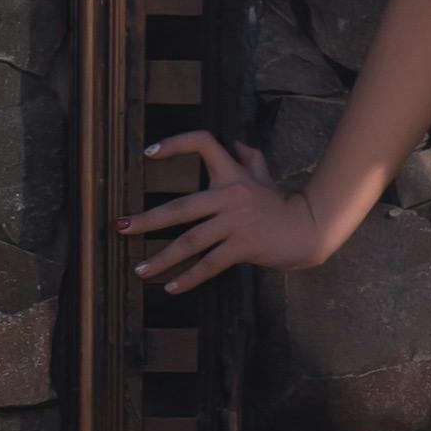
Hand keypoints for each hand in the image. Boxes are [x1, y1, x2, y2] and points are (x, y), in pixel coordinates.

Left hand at [119, 126, 343, 290]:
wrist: (309, 229)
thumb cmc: (282, 204)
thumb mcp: (265, 176)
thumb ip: (249, 158)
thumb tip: (234, 142)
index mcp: (232, 174)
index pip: (203, 144)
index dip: (175, 144)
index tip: (147, 154)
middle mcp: (230, 194)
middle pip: (181, 207)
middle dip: (147, 220)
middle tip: (121, 228)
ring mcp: (236, 222)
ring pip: (191, 241)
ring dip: (163, 258)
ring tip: (140, 269)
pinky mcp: (244, 246)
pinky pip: (210, 264)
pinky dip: (189, 277)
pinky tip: (171, 287)